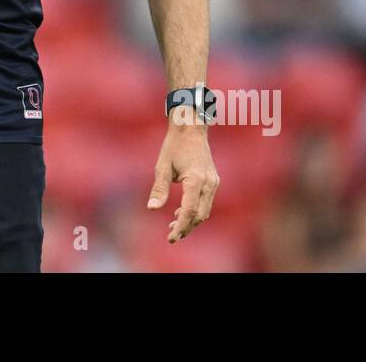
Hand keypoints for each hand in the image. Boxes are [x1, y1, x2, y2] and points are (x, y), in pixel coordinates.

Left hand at [146, 118, 220, 242]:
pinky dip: (196, 210)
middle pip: (200, 215)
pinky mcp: (213, 180)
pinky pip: (207, 202)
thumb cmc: (174, 146)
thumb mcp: (162, 166)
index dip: (180, 227)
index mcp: (196, 179)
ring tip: (174, 224)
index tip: (170, 238)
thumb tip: (152, 208)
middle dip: (186, 227)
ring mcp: (213, 182)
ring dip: (191, 220)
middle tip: (170, 234)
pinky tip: (182, 211)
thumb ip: (159, 188)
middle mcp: (209, 183)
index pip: (189, 211)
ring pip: (205, 210)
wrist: (191, 128)